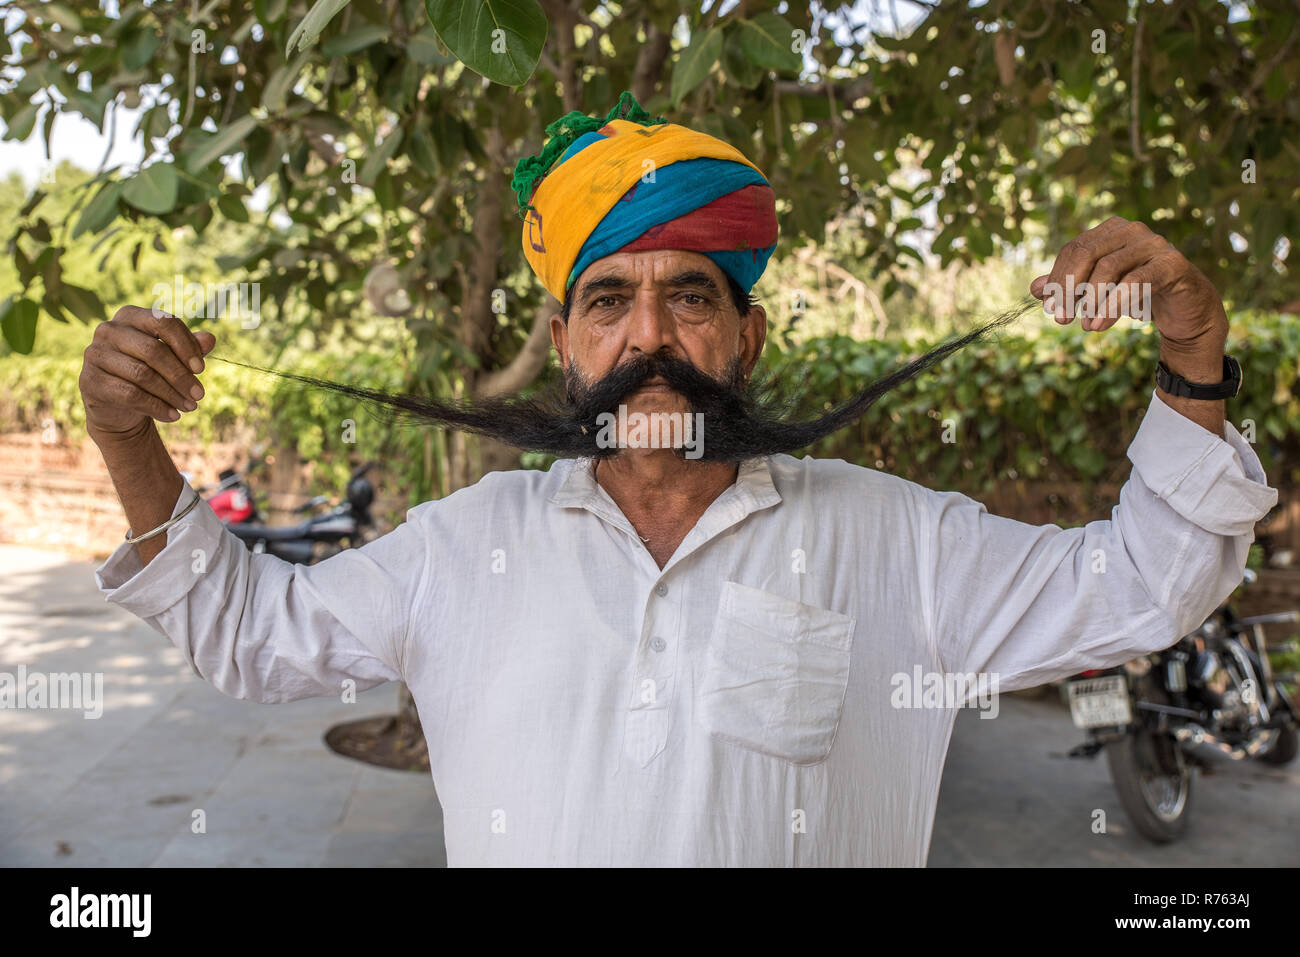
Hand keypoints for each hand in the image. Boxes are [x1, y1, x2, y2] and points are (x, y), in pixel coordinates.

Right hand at [80, 306, 215, 440]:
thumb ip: (190, 347)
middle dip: (181, 376)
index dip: (186, 346)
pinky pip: (130, 394)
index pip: (163, 322)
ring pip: (142, 374)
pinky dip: (157, 407)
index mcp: (130, 316)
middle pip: (153, 351)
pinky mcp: (89, 380)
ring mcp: (95, 354)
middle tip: (200, 394)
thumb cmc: (149, 373)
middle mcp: (108, 330)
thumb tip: (210, 339)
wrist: (118, 406)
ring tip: (190, 407)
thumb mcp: (172, 358)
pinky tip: (173, 416)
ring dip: (172, 394)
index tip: (201, 369)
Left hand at [1029, 216, 1227, 348]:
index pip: (1074, 249)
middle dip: (1069, 288)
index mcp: (1110, 231)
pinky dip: (1112, 304)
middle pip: (1087, 253)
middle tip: (1061, 319)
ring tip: (1085, 326)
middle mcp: (1132, 230)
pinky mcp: (1172, 263)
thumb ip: (1069, 287)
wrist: (1184, 309)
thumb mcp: (1098, 292)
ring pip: (1109, 267)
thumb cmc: (1138, 296)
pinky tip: (1100, 324)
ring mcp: (1154, 243)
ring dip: (1091, 301)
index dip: (1057, 278)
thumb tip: (1035, 289)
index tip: (1048, 307)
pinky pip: (1136, 281)